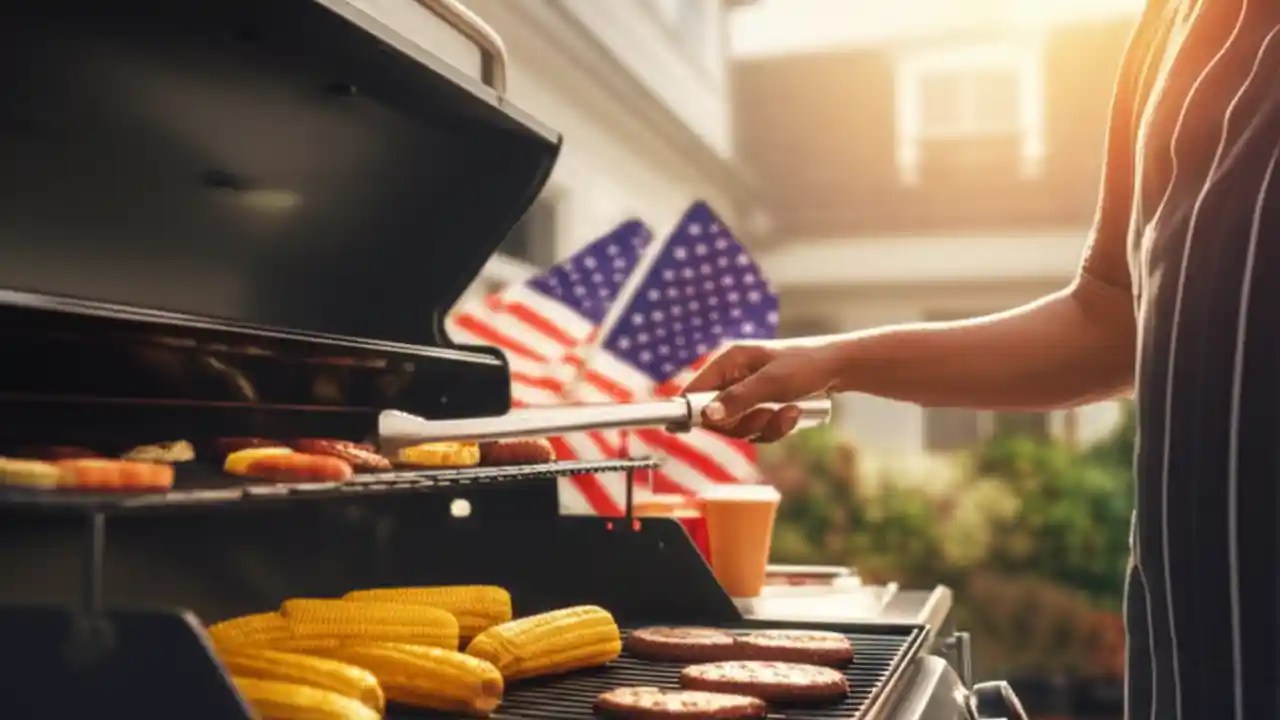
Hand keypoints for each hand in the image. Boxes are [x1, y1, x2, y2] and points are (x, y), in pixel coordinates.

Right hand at [681, 341, 839, 440]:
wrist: (841, 368)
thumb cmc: (806, 364)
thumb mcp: (771, 382)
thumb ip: (737, 399)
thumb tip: (706, 415)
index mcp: (728, 362)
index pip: (694, 390)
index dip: (693, 411)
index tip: (697, 428)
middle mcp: (733, 378)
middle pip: (716, 417)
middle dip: (743, 423)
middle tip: (765, 415)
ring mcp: (747, 394)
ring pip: (739, 427)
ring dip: (764, 426)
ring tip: (788, 412)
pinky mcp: (762, 407)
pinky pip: (756, 430)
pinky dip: (775, 428)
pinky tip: (793, 414)